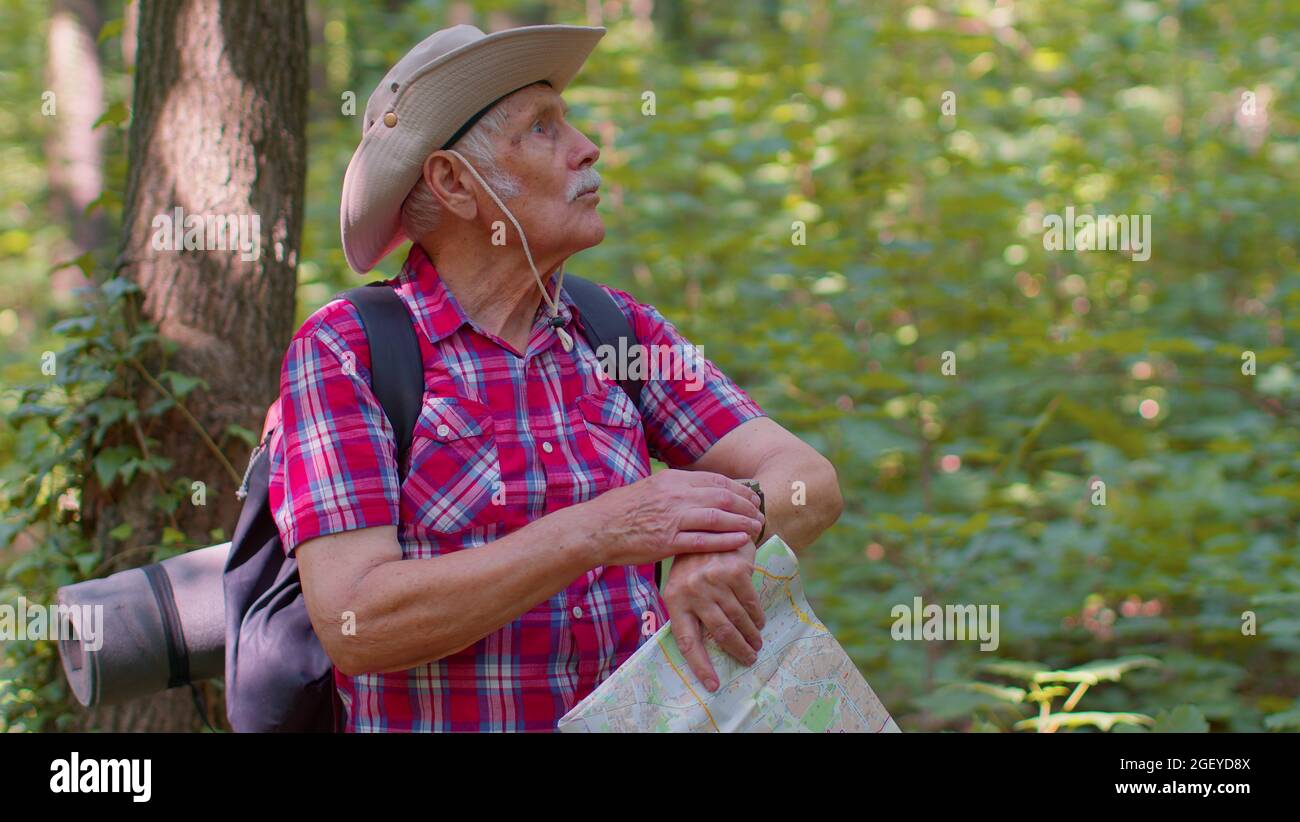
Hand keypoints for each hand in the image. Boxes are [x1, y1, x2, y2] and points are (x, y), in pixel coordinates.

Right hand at [590, 469, 763, 566]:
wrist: (598, 528)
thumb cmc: (623, 509)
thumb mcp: (651, 487)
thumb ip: (676, 488)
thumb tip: (701, 490)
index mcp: (673, 480)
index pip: (716, 481)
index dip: (739, 489)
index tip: (752, 496)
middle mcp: (676, 496)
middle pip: (722, 497)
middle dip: (746, 506)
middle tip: (760, 514)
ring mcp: (672, 519)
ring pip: (718, 517)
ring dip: (741, 523)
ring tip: (756, 528)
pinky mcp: (668, 542)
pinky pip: (704, 540)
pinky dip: (725, 540)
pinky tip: (740, 542)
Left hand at [663, 540, 764, 692]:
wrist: (712, 525)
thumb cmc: (695, 562)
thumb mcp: (682, 584)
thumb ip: (690, 611)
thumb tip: (705, 648)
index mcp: (675, 598)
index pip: (686, 641)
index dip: (700, 665)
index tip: (713, 685)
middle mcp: (692, 591)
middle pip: (719, 633)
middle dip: (737, 651)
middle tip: (749, 660)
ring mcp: (714, 581)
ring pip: (737, 619)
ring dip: (750, 635)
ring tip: (756, 644)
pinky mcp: (734, 572)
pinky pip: (750, 603)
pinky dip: (757, 616)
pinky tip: (759, 622)